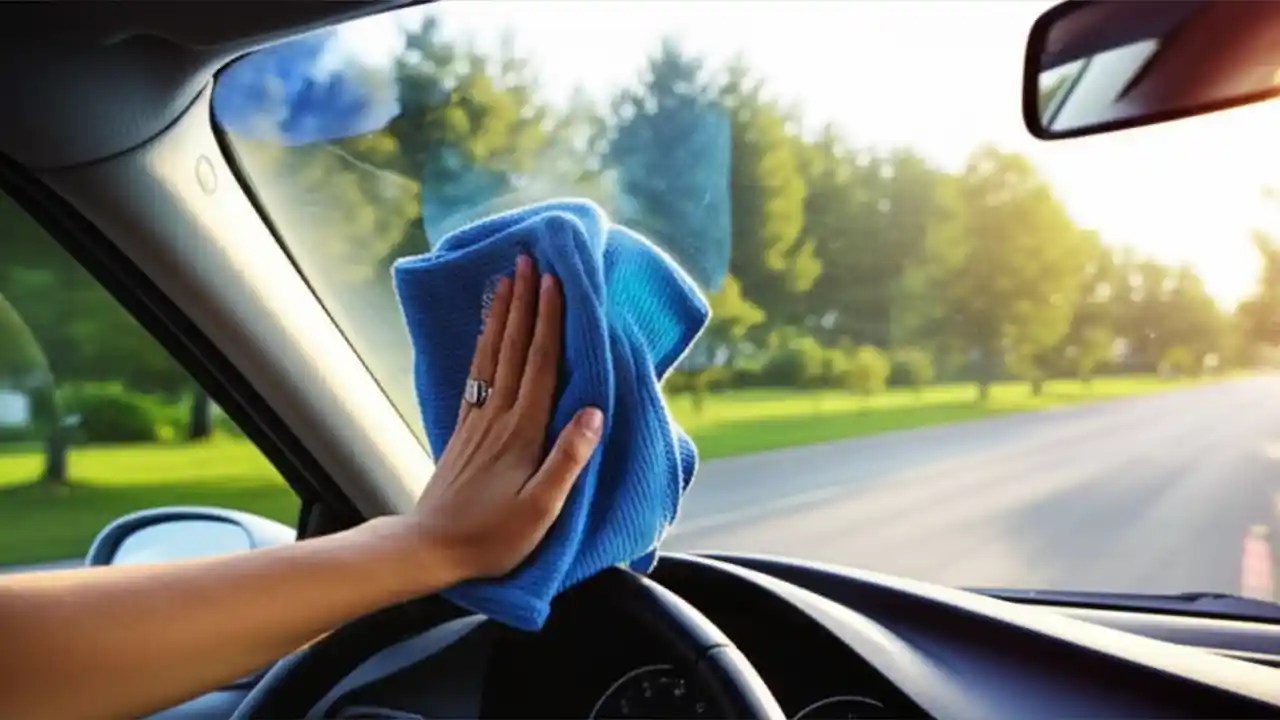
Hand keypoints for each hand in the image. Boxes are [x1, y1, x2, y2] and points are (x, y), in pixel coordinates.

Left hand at [406, 254, 601, 585]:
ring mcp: (478, 421)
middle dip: (523, 302)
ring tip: (506, 278)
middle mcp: (499, 417)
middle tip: (528, 259)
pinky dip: (483, 344)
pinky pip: (476, 375)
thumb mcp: (540, 509)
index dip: (549, 321)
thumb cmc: (492, 537)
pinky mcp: (465, 430)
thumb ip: (567, 460)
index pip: (541, 365)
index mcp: (523, 433)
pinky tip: (485, 329)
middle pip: (515, 348)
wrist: (429, 549)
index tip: (553, 281)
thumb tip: (594, 412)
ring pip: (492, 355)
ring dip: (501, 314)